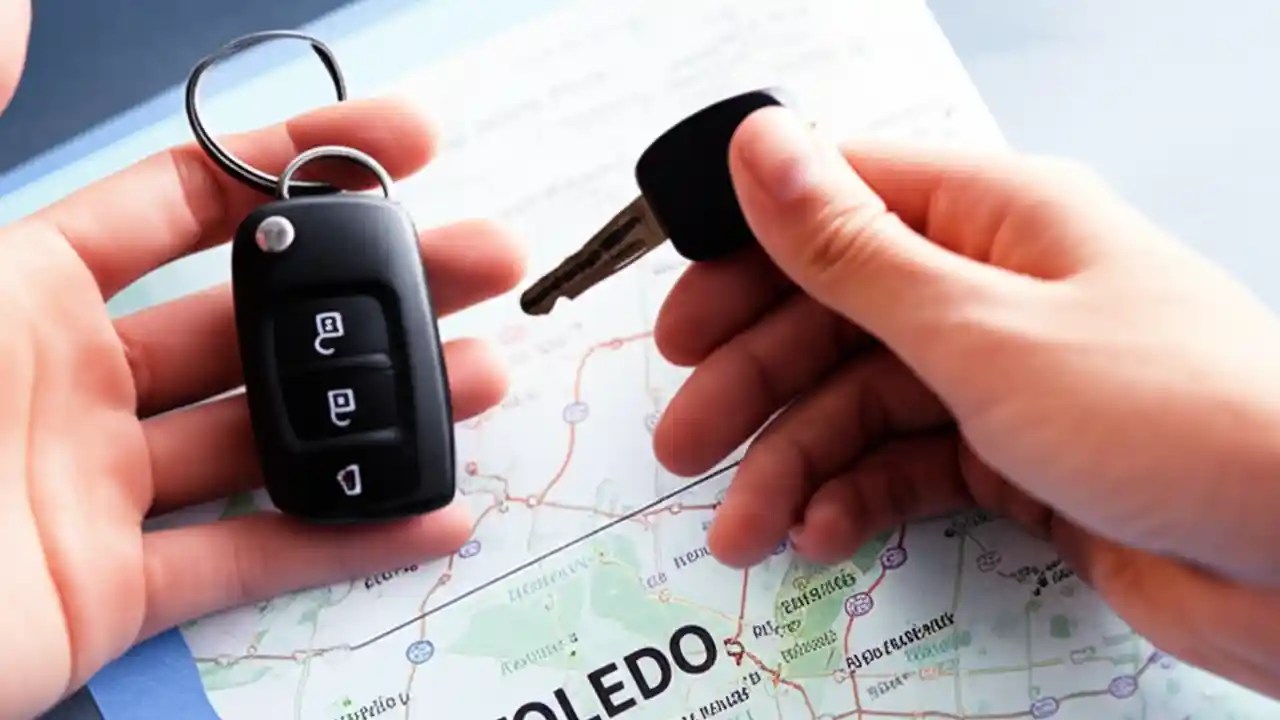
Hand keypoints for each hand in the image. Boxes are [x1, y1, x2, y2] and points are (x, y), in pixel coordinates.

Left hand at [0, 98, 523, 717]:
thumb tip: (18, 0)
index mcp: (19, 282)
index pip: (194, 202)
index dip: (305, 164)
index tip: (412, 140)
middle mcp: (72, 376)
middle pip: (265, 317)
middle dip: (385, 283)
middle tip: (484, 256)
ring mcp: (96, 486)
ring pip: (274, 436)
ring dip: (388, 409)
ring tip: (484, 376)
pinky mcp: (104, 593)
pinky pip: (245, 562)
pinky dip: (343, 545)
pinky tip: (429, 517)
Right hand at [653, 106, 1279, 697]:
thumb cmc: (1169, 417)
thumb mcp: (981, 329)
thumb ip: (853, 248)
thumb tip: (759, 145)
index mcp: (994, 216)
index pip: (837, 202)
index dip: (745, 257)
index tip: (678, 321)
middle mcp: (993, 284)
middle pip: (836, 313)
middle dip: (754, 381)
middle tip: (683, 441)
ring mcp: (1003, 372)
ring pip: (862, 400)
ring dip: (795, 462)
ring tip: (745, 526)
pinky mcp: (1013, 453)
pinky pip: (907, 461)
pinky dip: (858, 496)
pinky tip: (823, 532)